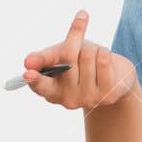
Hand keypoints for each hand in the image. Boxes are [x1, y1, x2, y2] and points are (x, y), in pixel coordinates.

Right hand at [22, 11, 139, 111]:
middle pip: (69, 57)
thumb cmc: (81, 63)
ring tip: (95, 57)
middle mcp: (67, 99)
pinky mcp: (107, 95)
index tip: (28, 73)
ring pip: (88, 54)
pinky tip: (106, 62)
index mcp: (51, 91)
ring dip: (93, 48)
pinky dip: (105, 52)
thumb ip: (43, 58)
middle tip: (81, 44)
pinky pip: (103, 59)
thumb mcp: (59, 56)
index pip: (40, 85)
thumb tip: (28, 62)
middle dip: (76, 42)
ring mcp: (88, 99)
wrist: (114, 75)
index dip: (34, 79)